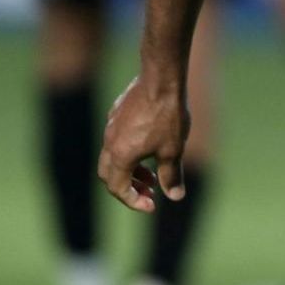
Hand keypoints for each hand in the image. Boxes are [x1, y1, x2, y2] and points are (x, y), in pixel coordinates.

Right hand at [99, 75, 188, 212]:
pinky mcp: (116, 113)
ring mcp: (111, 126)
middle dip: (128, 188)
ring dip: (130, 170)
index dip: (134, 201)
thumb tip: (174, 197)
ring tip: (152, 173)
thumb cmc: (168, 115)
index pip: (118, 188)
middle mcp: (110, 142)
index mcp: (120, 155)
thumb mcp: (173, 150)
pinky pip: (117, 140)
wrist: (161, 79)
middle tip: (149, 193)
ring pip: (113, 157)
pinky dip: (129, 152)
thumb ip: (171, 176)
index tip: (151, 205)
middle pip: (109, 175)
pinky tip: (150, 146)